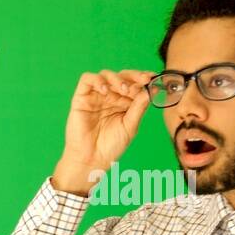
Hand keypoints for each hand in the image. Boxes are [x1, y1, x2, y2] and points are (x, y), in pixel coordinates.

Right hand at [52, 69, 156, 195]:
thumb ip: (138, 108)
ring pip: (106, 75)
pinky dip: (97, 80)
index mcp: (124, 103)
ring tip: (125, 90)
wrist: (92, 159)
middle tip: (143, 80)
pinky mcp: (81, 97)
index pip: (134, 85)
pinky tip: (106, 90)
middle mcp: (111, 97)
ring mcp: (96, 96)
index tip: (153, 79)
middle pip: (122, 76)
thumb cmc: (111, 146)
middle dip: (134, 76)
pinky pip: (87, 80)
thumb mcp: (130, 126)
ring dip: (117, 79)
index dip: (143, 80)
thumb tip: (148, 90)